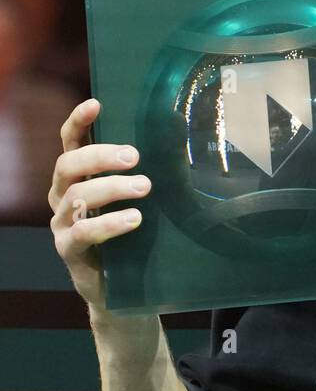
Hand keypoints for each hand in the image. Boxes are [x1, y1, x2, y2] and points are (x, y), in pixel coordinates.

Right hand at [49, 98, 151, 310]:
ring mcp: (61, 222)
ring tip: (144, 187)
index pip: (70, 142)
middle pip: (69, 165)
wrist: (123, 286)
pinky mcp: (68, 249)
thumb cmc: (133, 232)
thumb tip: (178, 129)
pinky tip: (134, 219)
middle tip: (135, 157)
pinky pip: (82, 232)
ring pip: (77, 196)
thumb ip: (150, 169)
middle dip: (100, 155)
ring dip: (112, 187)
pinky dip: (109, 223)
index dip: (79, 122)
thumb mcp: (142, 197)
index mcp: (78, 176)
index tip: (96, 104)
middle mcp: (62, 195)